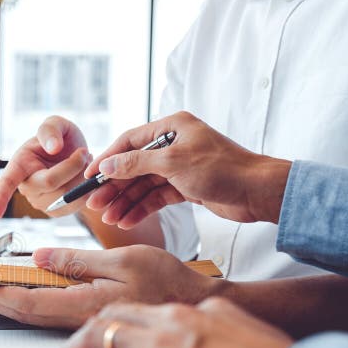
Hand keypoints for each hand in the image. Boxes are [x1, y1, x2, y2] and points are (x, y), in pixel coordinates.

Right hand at [0, 116, 93, 217]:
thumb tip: (53, 148)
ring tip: (82, 163)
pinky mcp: (57, 211)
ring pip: (66, 193)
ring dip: (82, 175)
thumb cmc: (61, 139)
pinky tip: (83, 177)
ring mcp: (41, 203)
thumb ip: (50, 129)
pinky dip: (86, 187)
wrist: (78, 155)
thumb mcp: (56, 124)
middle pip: (50, 182)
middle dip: (73, 165)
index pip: (6, 183)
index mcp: (19, 165)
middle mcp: (26, 188)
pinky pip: (77, 202)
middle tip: (84, 151)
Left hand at [0, 245, 226, 329]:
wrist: (195, 308)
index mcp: (84, 303)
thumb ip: (78, 261)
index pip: (27, 300)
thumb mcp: (124, 261)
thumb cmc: (168, 283)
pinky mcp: (91, 317)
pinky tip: (21, 291)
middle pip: (23, 312)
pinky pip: (49, 311)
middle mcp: (79, 317)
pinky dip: (27, 301)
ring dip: (6, 301)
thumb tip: (38, 259)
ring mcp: (84, 319)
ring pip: (34, 314)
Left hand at [34, 297, 293, 347]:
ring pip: (86, 341)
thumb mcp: (237, 327)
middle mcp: (159, 324)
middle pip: (100, 320)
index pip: (126, 310)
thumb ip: (210, 316)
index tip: (87, 333)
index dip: (101, 322)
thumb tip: (199, 314)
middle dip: (74, 337)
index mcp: (181, 314)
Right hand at [83, 111, 291, 228]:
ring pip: (143, 184)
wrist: (258, 192)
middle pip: (133, 166)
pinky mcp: (186, 186)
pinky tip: (128, 221)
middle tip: (95, 205)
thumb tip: (106, 164)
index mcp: (171, 127)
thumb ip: (136, 163)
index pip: (129, 142)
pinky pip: (156, 197)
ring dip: (125, 201)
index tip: (89, 177)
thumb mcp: (173, 163)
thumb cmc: (222, 169)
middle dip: (114, 187)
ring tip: (110, 219)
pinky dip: (142, 208)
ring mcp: (179, 166)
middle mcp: (173, 144)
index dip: (107, 160)